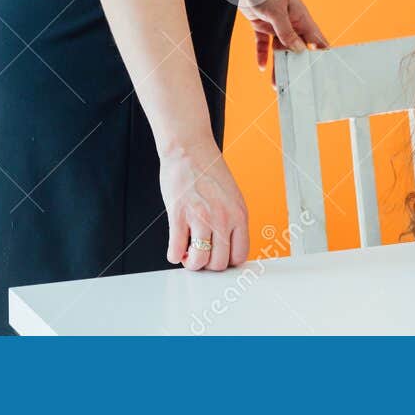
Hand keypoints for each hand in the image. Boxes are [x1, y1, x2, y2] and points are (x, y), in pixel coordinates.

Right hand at [158, 141, 248, 271]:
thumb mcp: (232, 196)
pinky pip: (176, 250)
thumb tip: (227, 246)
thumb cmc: (208, 170)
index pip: (240, 255)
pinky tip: (175, 248)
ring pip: (199, 261)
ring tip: (187, 253)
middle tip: (200, 255)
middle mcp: (223, 218)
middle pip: (219, 263)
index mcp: (239, 214)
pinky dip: (174, 255)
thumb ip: (232, 220)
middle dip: (208, 265)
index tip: (218, 258)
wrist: (189, 149)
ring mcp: (201, 217)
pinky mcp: (179, 214)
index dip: (227, 261)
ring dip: (191, 263)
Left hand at [243, 0, 329, 82]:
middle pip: (296, 47)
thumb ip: (287, 32)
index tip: (324, 69)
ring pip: (279, 49)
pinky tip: (262, 67)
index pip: (314, 38)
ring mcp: (275, 22)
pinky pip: (263, 43)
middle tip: (296, 84)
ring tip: (277, 84)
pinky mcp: (260, 23)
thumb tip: (300, 50)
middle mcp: (290, 21)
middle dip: (297, 64)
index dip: (320, 53)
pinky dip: (262, 54)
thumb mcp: (276, 11)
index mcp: (300, 16)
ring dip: (278, 64)